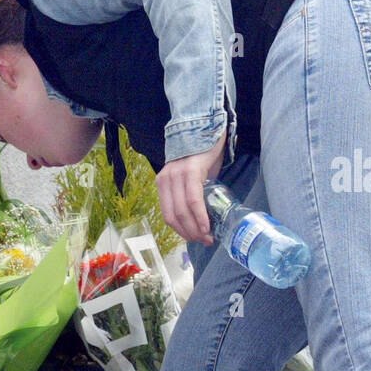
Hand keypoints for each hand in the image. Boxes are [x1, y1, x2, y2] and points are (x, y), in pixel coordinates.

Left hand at [156, 131, 226, 245]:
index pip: (168, 215)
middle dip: (189, 233)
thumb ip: (189, 195)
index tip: (196, 239)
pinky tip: (207, 226)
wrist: (207, 129)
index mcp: (162, 184)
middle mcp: (165, 180)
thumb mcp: (190, 178)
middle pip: (173, 217)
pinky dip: (200, 216)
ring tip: (208, 237)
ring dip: (196, 228)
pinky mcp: (190, 172)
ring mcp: (176, 176)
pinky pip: (193, 200)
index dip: (181, 231)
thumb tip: (200, 219)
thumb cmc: (201, 157)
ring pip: (182, 211)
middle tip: (205, 241)